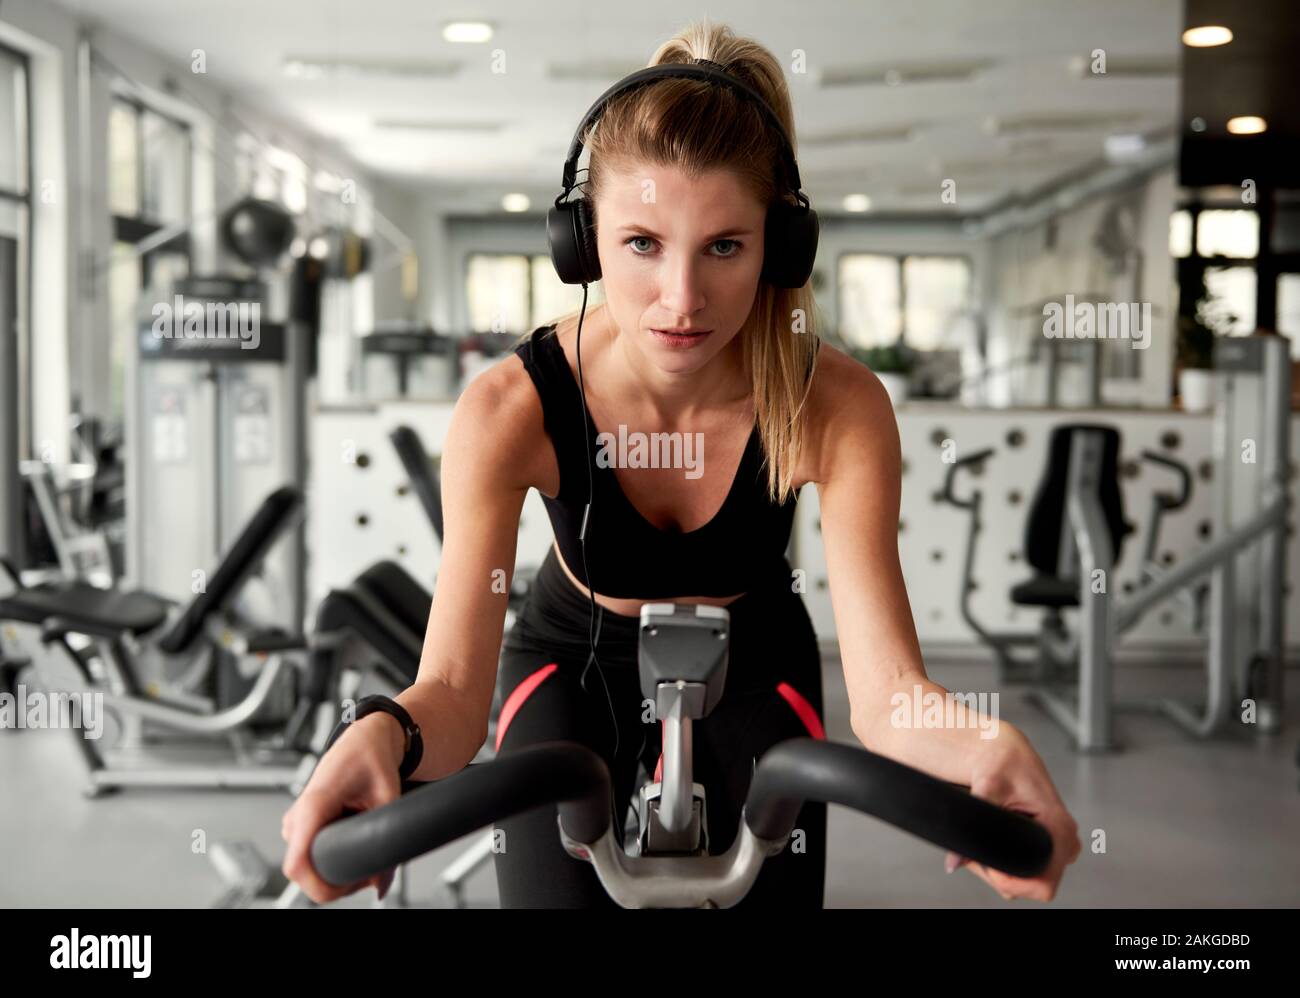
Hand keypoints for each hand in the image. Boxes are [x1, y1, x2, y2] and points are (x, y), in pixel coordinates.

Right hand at [281, 712, 404, 903]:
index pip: (297, 865)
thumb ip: (385, 840)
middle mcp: (297, 816)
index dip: (323, 885)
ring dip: (337, 869)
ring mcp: (296, 822)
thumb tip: (381, 884)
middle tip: (371, 868)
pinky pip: (311, 856)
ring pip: (309, 867)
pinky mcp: (302, 826)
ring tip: (364, 845)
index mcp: (313, 805)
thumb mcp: (387, 797)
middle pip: (305, 873)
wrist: (365, 739)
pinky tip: (353, 840)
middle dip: (339, 880)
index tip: (353, 883)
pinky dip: (333, 858)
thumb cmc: (371, 756)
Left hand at [945, 727, 1080, 900]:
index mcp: (1059, 827)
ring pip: (1028, 878)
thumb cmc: (1000, 760)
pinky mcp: (1048, 843)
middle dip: (1002, 875)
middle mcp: (1066, 840)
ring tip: (983, 840)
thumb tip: (955, 861)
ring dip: (1002, 868)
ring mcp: (1058, 844)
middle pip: (1033, 884)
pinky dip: (1005, 861)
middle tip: (978, 851)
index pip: (1044, 883)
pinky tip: (991, 841)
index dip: (1014, 882)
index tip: (990, 866)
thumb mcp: (986, 788)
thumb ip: (972, 822)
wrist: (1002, 749)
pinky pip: (1028, 868)